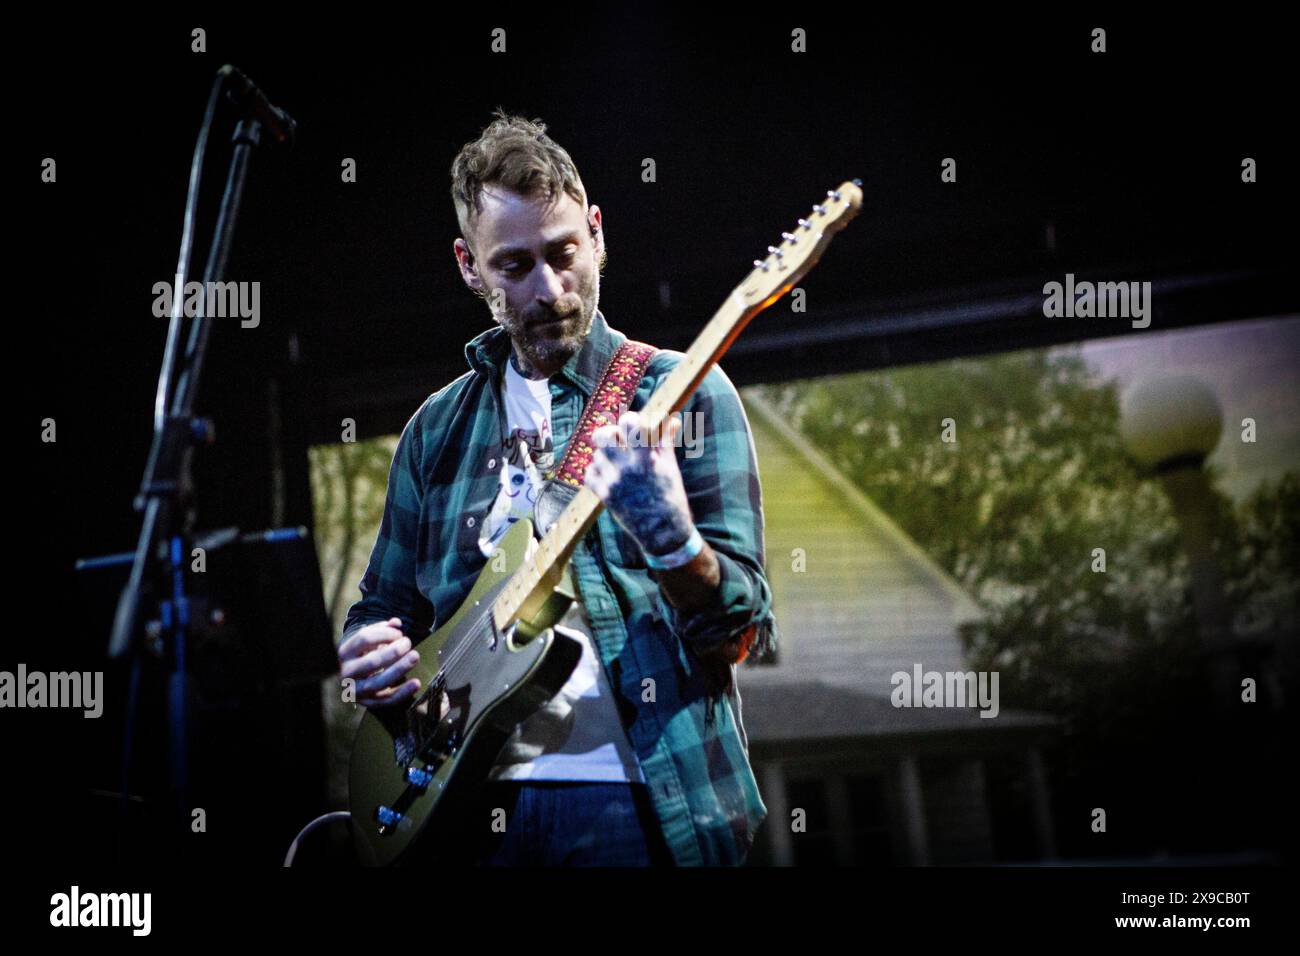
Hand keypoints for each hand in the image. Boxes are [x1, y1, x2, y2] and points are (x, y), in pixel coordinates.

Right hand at [338, 617, 420, 706]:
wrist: (349, 678)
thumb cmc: (362, 654)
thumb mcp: (368, 640)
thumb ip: (382, 630)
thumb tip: (396, 623)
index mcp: (345, 652)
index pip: (364, 639)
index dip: (385, 634)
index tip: (399, 633)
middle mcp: (347, 672)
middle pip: (372, 662)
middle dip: (394, 652)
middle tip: (408, 644)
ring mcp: (356, 689)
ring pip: (378, 682)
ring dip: (399, 669)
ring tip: (415, 656)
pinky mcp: (368, 702)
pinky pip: (386, 700)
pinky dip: (403, 692)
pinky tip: (416, 683)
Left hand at [585, 410, 695, 558]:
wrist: (663, 533)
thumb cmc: (670, 497)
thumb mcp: (670, 468)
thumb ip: (666, 441)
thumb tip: (673, 420)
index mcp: (647, 458)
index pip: (630, 424)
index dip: (630, 419)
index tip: (634, 425)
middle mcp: (627, 468)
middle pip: (603, 436)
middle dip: (610, 434)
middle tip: (617, 440)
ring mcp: (613, 482)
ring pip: (597, 454)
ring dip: (605, 455)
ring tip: (618, 463)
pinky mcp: (604, 496)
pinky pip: (589, 473)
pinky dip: (596, 471)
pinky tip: (608, 474)